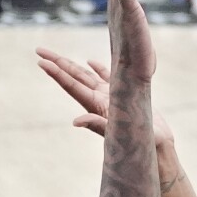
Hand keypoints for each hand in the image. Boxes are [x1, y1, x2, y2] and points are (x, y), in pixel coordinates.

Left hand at [36, 48, 173, 146]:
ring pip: (87, 76)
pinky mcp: (124, 95)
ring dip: (72, 65)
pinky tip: (90, 61)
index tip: (41, 61)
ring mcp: (110, 97)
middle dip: (57, 63)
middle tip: (39, 50)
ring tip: (56, 55)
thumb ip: (98, 125)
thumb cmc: (141, 142)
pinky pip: (108, 77)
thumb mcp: (120, 133)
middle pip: (74, 77)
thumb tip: (76, 121)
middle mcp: (99, 100)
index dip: (56, 73)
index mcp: (96, 106)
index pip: (72, 86)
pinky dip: (98, 68)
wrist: (158, 147)